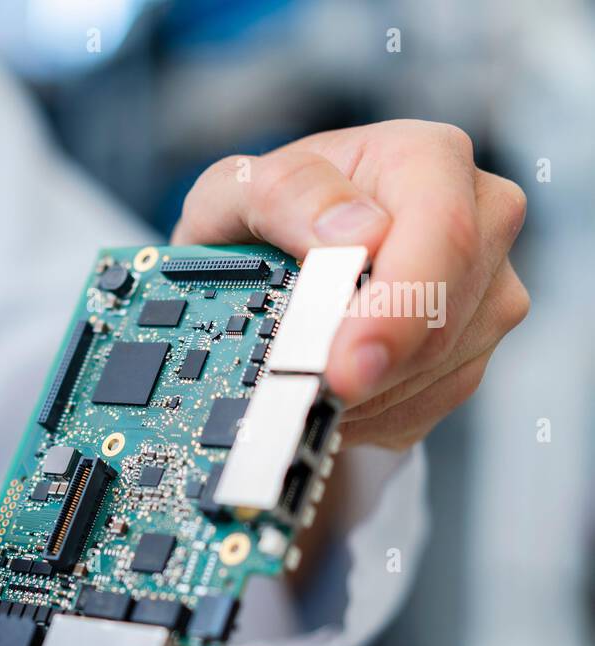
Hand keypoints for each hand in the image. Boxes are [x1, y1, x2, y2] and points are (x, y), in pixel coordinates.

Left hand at [172, 119, 529, 448]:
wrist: (267, 256)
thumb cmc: (261, 215)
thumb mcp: (235, 189)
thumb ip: (282, 193)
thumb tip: (350, 232)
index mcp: (426, 160)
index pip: (442, 233)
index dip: (397, 307)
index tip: (344, 363)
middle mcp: (476, 218)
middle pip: (445, 316)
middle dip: (368, 368)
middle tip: (300, 395)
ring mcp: (484, 287)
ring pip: (440, 368)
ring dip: (361, 393)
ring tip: (297, 382)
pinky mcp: (472, 347)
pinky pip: (432, 399)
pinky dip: (372, 411)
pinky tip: (329, 392)